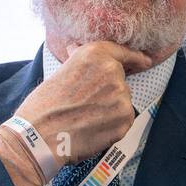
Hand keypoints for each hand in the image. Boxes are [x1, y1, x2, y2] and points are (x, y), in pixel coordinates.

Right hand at [13, 40, 152, 164]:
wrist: (41, 135)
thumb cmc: (44, 105)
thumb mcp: (60, 71)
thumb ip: (79, 60)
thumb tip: (78, 49)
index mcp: (95, 54)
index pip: (123, 52)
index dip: (135, 57)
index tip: (145, 60)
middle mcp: (112, 71)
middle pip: (120, 80)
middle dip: (108, 91)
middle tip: (85, 104)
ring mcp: (122, 96)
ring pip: (122, 101)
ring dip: (110, 109)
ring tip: (85, 118)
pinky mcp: (125, 119)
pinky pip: (123, 120)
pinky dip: (112, 125)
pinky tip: (92, 129)